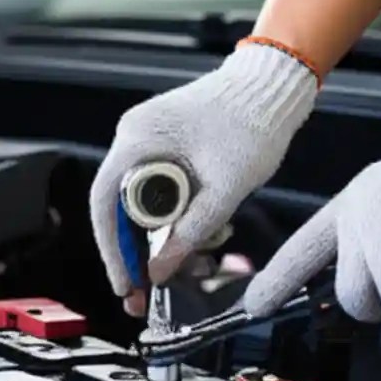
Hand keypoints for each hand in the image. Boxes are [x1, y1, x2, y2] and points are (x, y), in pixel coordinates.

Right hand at [90, 42, 317, 314]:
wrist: (275, 85)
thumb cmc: (254, 120)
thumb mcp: (225, 188)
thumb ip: (191, 233)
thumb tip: (158, 273)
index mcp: (137, 140)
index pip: (105, 205)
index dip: (112, 251)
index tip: (124, 285)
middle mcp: (135, 139)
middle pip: (122, 211)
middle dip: (139, 256)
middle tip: (147, 295)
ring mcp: (152, 144)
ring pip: (145, 208)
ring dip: (165, 241)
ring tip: (194, 269)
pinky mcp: (170, 150)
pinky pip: (163, 195)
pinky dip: (179, 221)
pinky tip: (205, 239)